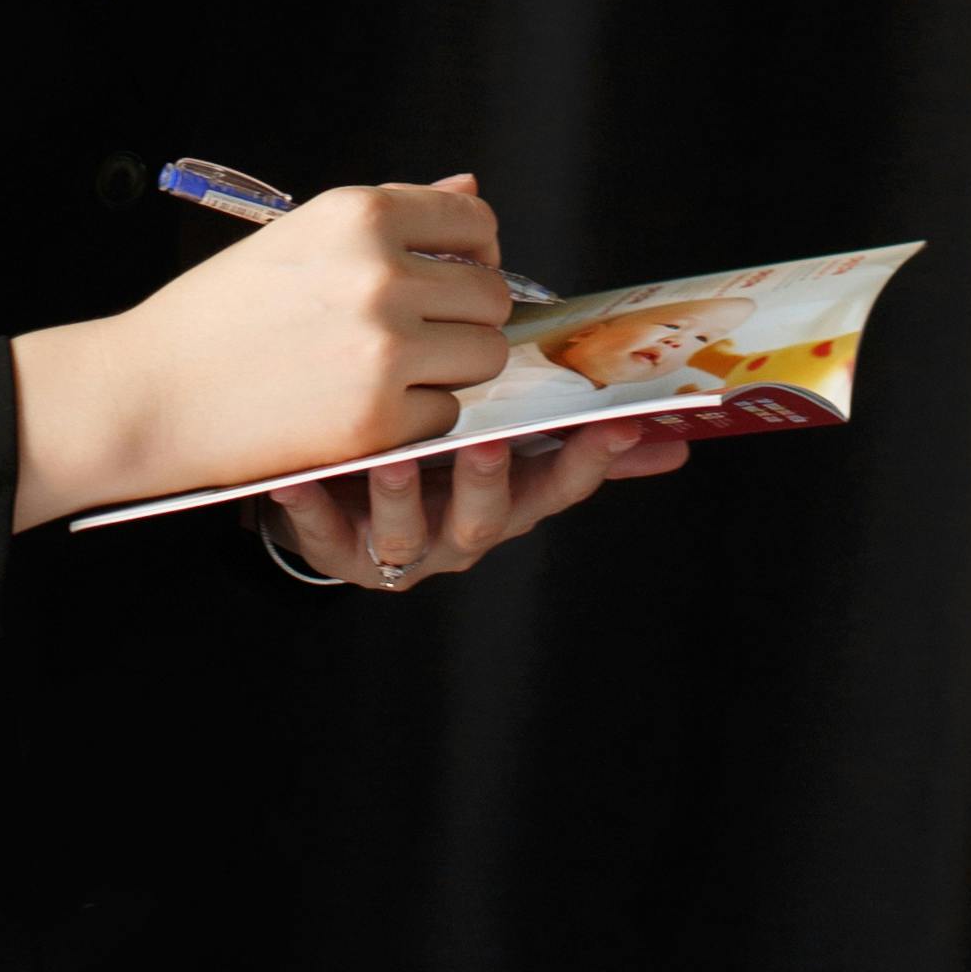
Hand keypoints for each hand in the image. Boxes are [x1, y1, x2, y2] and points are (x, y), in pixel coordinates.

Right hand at [11, 171, 517, 528]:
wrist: (149, 391)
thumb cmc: (216, 315)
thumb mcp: (302, 236)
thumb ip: (391, 215)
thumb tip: (468, 190)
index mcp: (360, 215)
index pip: (476, 224)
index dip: (476, 254)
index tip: (456, 274)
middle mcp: (380, 275)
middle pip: (491, 296)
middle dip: (465, 317)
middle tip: (416, 335)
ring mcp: (384, 349)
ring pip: (485, 355)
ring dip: (451, 367)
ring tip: (393, 372)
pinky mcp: (379, 419)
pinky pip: (448, 414)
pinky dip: (417, 418)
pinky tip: (363, 407)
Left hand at [267, 409, 696, 590]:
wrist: (342, 500)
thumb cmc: (437, 459)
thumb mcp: (514, 452)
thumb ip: (582, 441)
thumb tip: (677, 434)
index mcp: (508, 502)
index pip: (560, 486)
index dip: (591, 459)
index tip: (617, 420)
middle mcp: (461, 534)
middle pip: (487, 520)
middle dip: (491, 484)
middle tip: (490, 443)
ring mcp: (401, 549)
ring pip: (408, 534)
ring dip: (402, 498)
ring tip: (392, 459)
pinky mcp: (338, 551)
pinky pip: (321, 537)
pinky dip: (308, 510)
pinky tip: (294, 480)